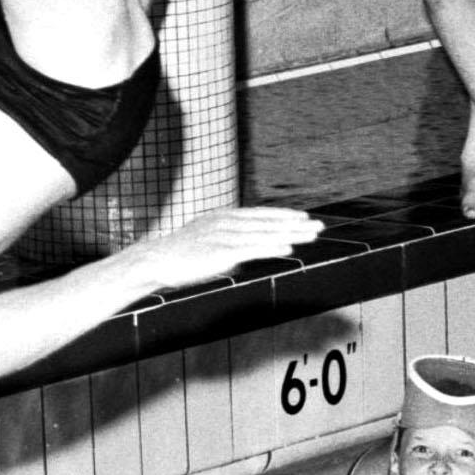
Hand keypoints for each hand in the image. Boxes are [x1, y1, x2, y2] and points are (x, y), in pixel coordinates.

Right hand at [127, 203, 323, 295]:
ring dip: (292, 234)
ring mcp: (225, 236)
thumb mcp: (204, 241)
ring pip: (266, 233)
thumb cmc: (177, 256)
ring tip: (312, 235)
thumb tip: (239, 252)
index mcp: (223, 217)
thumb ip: (224, 242)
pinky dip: (271, 246)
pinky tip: (288, 247)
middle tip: (319, 226)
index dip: (283, 216)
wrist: (155, 260)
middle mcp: (227, 223)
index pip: (260, 214)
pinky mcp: (222, 251)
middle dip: (296, 224)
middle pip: (269, 222)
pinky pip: (252, 248)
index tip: (302, 217)